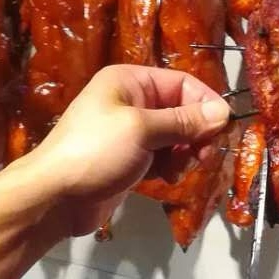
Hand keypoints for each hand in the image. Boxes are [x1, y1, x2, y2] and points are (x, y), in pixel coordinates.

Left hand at [20, 64, 231, 236]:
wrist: (54, 197)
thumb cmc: (94, 152)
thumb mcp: (142, 130)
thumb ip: (184, 121)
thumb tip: (223, 112)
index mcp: (130, 81)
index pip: (183, 84)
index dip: (206, 104)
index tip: (223, 129)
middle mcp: (132, 102)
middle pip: (183, 111)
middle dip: (197, 133)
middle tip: (204, 156)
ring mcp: (131, 133)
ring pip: (176, 137)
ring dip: (185, 153)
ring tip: (177, 169)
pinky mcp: (130, 160)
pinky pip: (164, 157)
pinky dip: (171, 167)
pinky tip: (166, 179)